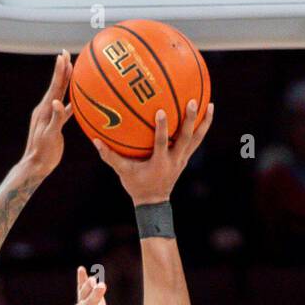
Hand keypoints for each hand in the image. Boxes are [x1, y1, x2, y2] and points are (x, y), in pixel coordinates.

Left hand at [22, 52, 72, 179]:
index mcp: (45, 110)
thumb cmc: (42, 152)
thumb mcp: (50, 136)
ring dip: (66, 82)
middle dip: (62, 70)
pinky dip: (71, 102)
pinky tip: (78, 98)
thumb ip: (55, 119)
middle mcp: (47, 110)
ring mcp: (50, 116)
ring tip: (71, 68)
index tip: (62, 56)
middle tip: (65, 53)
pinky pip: (65, 109)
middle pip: (57, 86)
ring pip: (61, 95)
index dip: (59, 71)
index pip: (54, 87)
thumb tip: (58, 102)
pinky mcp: (55, 124)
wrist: (36, 165)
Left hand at [75, 265, 116, 304]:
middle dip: (95, 294)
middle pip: (90, 302)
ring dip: (88, 286)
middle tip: (102, 286)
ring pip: (84, 293)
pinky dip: (81, 277)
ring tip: (92, 279)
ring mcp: (83, 299)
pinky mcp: (82, 291)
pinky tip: (81, 269)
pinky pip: (81, 284)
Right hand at [93, 99, 214, 204]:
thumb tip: (95, 140)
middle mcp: (174, 160)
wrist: (154, 203)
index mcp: (159, 163)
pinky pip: (196, 141)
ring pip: (196, 139)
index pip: (161, 143)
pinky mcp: (185, 158)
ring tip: (210, 104)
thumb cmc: (137, 186)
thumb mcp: (123, 173)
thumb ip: (110, 156)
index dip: (162, 128)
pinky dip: (202, 127)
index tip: (161, 111)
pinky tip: (206, 113)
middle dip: (188, 120)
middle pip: (185, 138)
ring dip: (203, 122)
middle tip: (191, 101)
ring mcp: (182, 159)